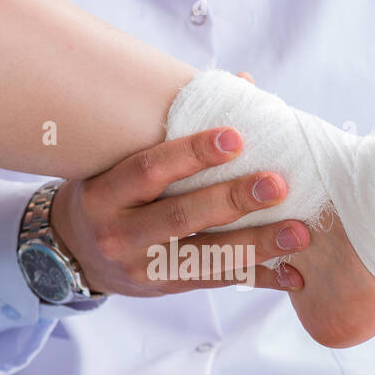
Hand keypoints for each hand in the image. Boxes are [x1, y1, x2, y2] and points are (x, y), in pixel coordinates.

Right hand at [49, 126, 310, 294]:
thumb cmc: (113, 191)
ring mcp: (141, 267)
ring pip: (205, 258)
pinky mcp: (164, 289)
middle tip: (278, 185)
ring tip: (299, 232)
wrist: (75, 252)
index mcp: (106, 193)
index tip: (237, 138)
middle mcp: (120, 233)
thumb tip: (244, 85)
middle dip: (233, 200)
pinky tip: (292, 273)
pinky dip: (259, 278)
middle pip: (182, 217)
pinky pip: (216, 283)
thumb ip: (178, 128)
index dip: (192, 154)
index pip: (149, 170)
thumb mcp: (123, 160)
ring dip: (257, 245)